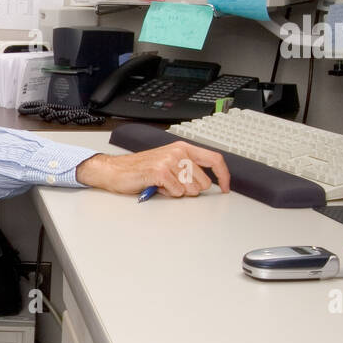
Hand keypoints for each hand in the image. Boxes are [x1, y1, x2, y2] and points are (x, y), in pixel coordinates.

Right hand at [76, 142, 230, 197]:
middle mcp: (178, 152)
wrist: (116, 170)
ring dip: (178, 192)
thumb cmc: (141, 169)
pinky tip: (157, 187)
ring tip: (163, 185)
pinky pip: (176, 192)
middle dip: (191, 189)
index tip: (226, 187)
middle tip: (174, 185)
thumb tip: (206, 184)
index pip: (215, 159)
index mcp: (183, 148)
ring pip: (190, 189)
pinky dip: (167, 194)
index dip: (224, 175)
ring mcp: (169, 161)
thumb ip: (188, 169)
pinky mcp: (160, 172)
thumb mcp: (168, 163)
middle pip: (203, 181)